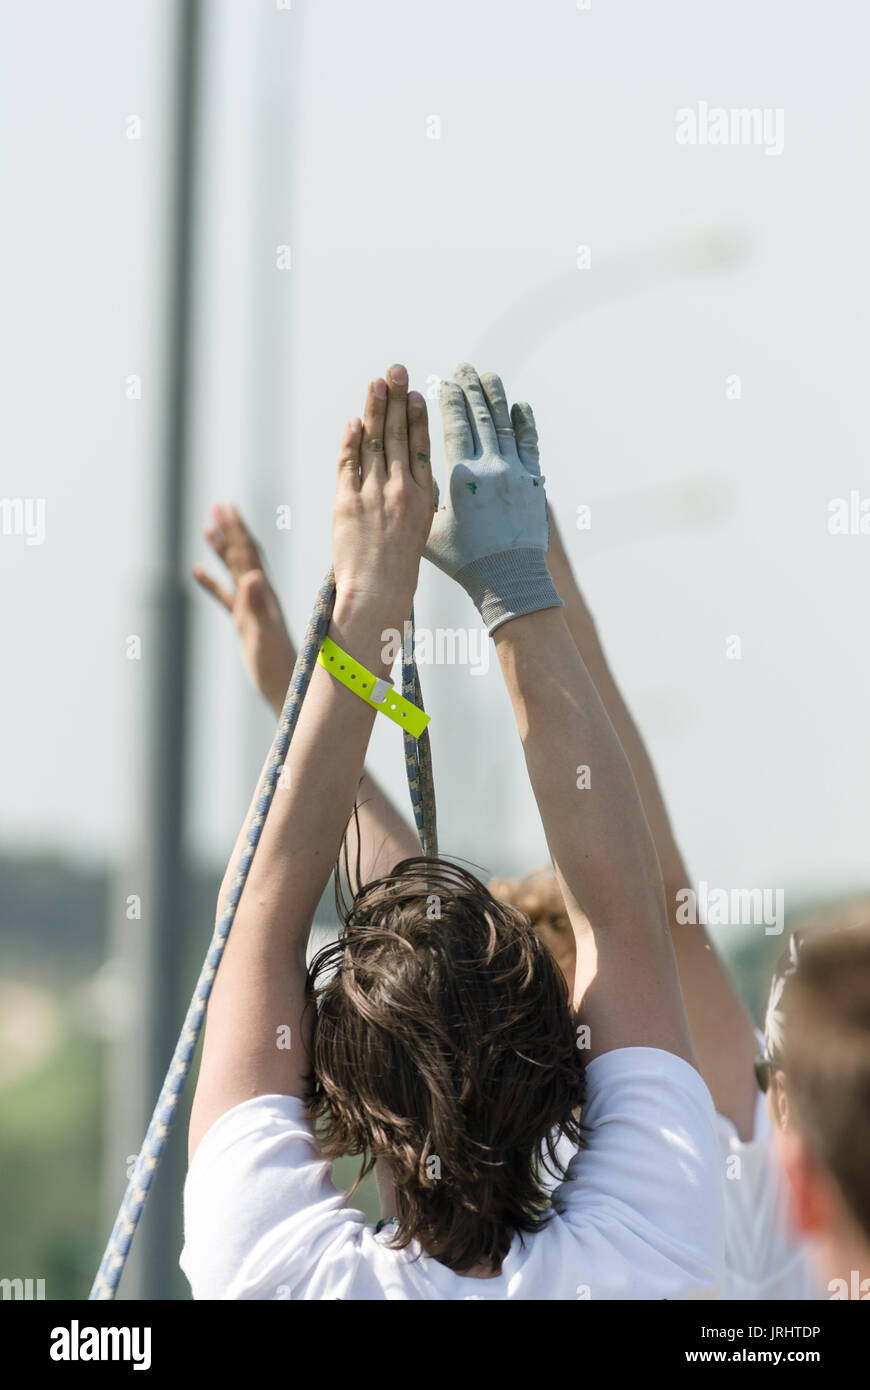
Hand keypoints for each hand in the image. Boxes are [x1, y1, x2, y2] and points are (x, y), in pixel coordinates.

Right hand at [193, 504, 293, 710]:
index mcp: (263, 595)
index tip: (227, 507)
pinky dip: (211, 581)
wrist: (285, 687)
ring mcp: (250, 608)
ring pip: (233, 571)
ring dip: (221, 549)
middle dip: (230, 530)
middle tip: (217, 505)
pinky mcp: (243, 622)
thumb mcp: (263, 634)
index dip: (238, 530)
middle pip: (242, 555)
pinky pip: (224, 595)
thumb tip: (252, 576)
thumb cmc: (277, 665)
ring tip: (207, 528)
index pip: (249, 555)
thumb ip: (257, 606)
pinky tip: (197, 571)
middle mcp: (258, 596)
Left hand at [332, 365, 433, 623]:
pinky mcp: (348, 502)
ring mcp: (374, 494)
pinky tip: (355, 421)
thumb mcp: (419, 530)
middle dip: (396, 400)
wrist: (378, 591)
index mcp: (422, 497)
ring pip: (374, 442)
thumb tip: (406, 471)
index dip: (416, 418)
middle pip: (397, 436)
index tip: (415, 394)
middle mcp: (400, 490)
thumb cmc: (398, 569)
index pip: (419, 447)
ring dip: (375, 409)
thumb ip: (413, 498)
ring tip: (377, 382)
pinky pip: (348, 463)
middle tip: (396, 370)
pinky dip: (351, 440)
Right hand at [424, 363, 562, 633]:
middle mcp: (490, 468)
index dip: (451, 400)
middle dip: (471, 388)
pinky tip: (519, 406)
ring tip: (489, 376)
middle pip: (479, 417)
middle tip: (464, 367)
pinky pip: (529, 444)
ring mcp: (515, 473)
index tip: (447, 381)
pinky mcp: (533, 483)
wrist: (508, 579)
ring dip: (496, 397)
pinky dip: (524, 423)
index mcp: (461, 477)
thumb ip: (425, 496)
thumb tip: (411, 470)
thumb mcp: (432, 528)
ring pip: (504, 425)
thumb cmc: (464, 559)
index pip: (455, 426)